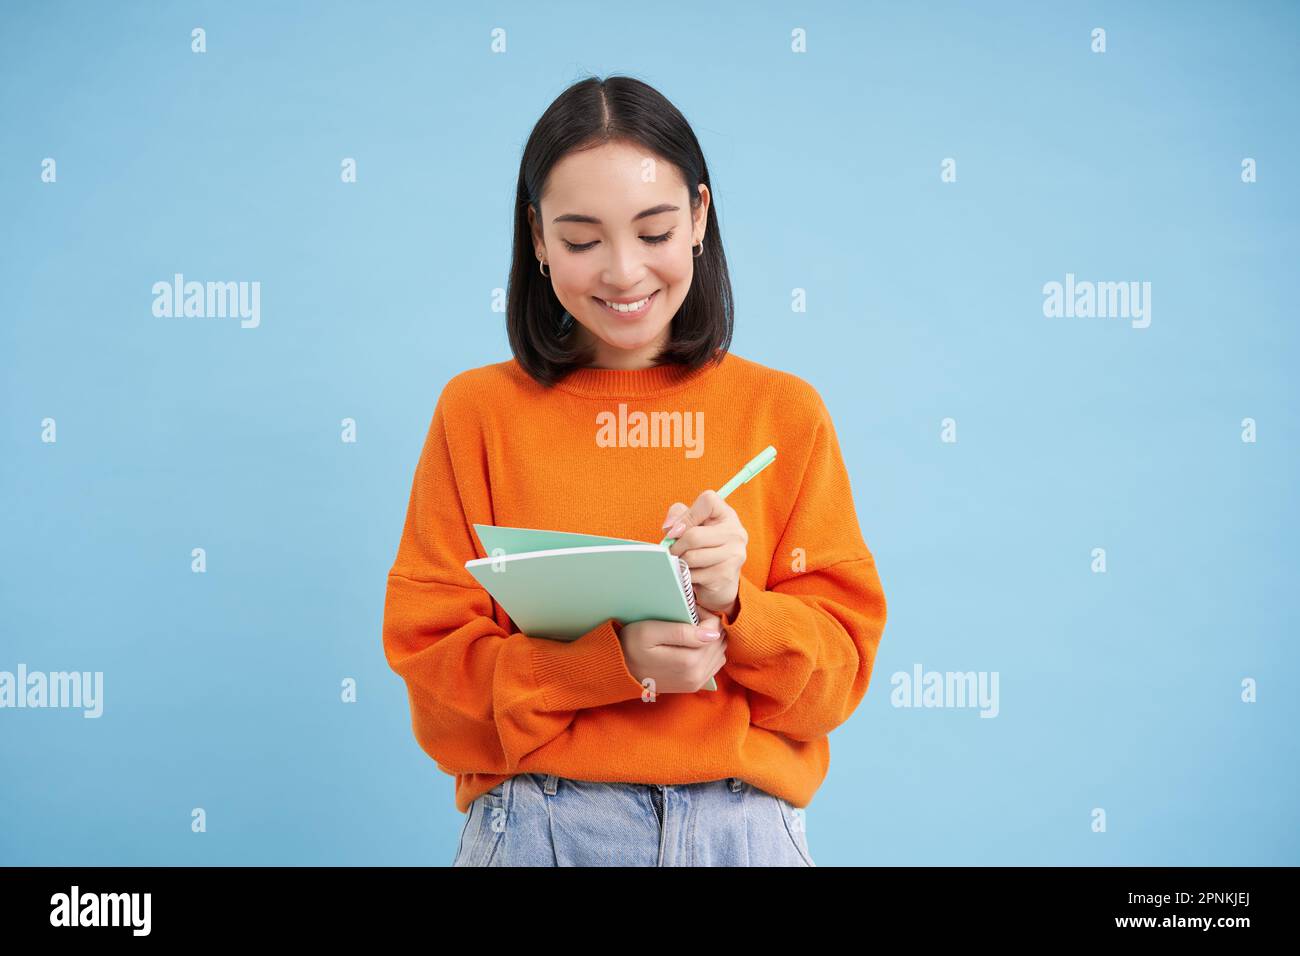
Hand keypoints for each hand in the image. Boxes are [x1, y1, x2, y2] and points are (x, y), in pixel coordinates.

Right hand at [618, 610, 726, 693]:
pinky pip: (715, 664)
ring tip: (690, 632)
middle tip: (689, 618)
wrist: (620, 670)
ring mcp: (696, 682)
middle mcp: (696, 675)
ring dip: (710, 640)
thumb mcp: (649, 632)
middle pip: (719, 641)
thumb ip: (681, 631)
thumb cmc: (631, 646)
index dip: (706, 616)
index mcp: (688, 661)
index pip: (715, 630)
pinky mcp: (695, 685)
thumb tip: (713, 633)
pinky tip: (692, 645)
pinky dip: (709, 652)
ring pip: (719, 652)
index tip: (691, 611)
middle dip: (709, 627)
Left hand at [662, 490, 747, 618]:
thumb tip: (670, 528)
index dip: (687, 515)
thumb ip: (678, 516)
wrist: (720, 583)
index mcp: (727, 515)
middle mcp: (736, 533)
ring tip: (683, 562)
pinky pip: (693, 574)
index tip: (677, 529)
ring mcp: (734, 555)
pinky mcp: (725, 575)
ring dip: (680, 562)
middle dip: (676, 546)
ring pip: (691, 557)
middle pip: (693, 535)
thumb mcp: (691, 525)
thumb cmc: (702, 548)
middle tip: (672, 551)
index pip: (708, 500)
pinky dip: (686, 575)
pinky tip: (692, 574)